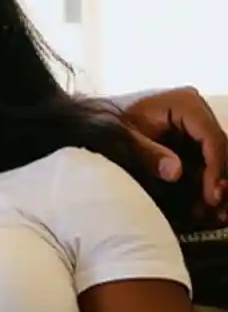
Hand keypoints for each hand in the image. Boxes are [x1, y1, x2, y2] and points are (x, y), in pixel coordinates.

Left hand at [120, 86, 227, 219]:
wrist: (94, 117)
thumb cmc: (107, 124)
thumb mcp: (123, 140)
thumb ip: (148, 155)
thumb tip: (175, 173)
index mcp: (185, 103)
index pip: (211, 138)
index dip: (215, 169)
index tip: (211, 196)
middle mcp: (196, 108)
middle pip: (219, 147)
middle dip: (218, 178)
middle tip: (214, 207)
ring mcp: (194, 120)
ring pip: (214, 153)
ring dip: (214, 180)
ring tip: (210, 208)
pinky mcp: (189, 133)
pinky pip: (203, 156)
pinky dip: (203, 176)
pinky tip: (201, 199)